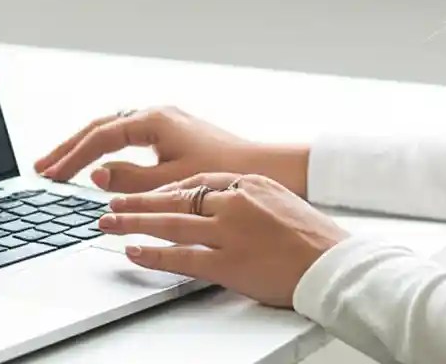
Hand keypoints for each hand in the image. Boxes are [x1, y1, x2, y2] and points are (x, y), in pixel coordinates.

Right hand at [34, 106, 262, 192]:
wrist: (264, 166)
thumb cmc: (224, 172)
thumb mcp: (173, 182)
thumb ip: (132, 180)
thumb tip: (98, 175)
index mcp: (155, 120)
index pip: (101, 137)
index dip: (73, 157)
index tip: (52, 175)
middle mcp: (157, 114)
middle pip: (101, 127)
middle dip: (70, 148)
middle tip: (43, 167)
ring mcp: (165, 121)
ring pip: (113, 130)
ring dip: (86, 147)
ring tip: (61, 165)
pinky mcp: (172, 133)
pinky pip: (127, 136)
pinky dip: (106, 149)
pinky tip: (98, 163)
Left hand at [97, 173, 349, 307]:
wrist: (335, 263)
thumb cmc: (314, 239)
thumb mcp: (281, 202)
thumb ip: (250, 200)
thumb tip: (226, 206)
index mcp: (248, 184)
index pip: (197, 181)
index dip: (167, 190)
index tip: (149, 195)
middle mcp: (235, 203)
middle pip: (175, 197)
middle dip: (139, 201)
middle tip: (112, 203)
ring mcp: (229, 232)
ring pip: (170, 223)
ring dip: (135, 223)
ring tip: (110, 223)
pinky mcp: (228, 262)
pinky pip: (181, 257)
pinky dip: (153, 255)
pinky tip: (134, 252)